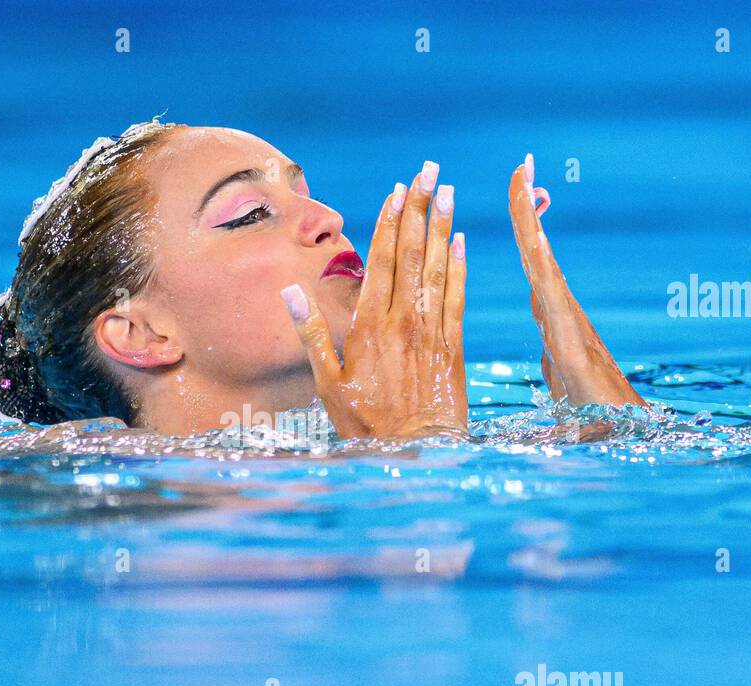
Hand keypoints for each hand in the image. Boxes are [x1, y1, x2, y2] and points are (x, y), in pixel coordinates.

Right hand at [282, 161, 468, 439]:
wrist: (415, 449)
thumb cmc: (365, 422)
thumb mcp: (327, 383)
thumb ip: (311, 334)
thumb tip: (289, 292)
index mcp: (370, 324)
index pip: (382, 260)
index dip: (390, 221)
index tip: (398, 190)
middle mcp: (404, 319)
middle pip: (413, 252)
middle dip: (420, 208)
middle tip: (429, 170)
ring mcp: (431, 329)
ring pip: (438, 267)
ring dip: (443, 226)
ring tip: (448, 191)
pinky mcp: (452, 345)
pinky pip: (457, 296)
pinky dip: (459, 266)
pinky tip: (461, 241)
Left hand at [509, 154, 645, 407]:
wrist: (621, 438)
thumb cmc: (595, 420)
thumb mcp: (562, 387)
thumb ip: (556, 370)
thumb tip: (549, 361)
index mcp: (554, 321)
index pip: (534, 267)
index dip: (526, 232)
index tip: (525, 196)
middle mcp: (561, 312)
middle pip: (537, 251)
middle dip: (526, 207)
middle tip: (523, 164)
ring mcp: (566, 319)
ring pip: (540, 258)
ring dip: (527, 216)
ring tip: (521, 174)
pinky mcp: (568, 334)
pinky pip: (549, 286)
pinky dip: (539, 256)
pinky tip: (529, 231)